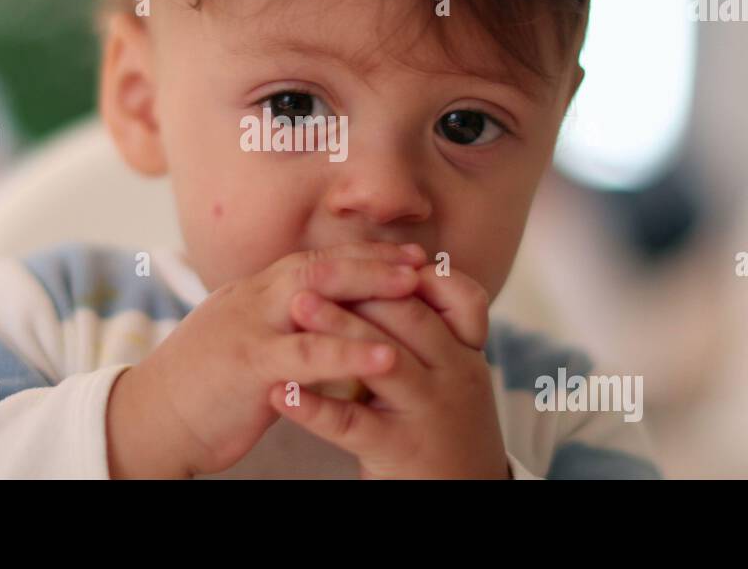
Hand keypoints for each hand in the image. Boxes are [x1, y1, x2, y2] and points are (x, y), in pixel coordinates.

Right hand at [107, 241, 427, 477]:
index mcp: (254, 292)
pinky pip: (305, 353)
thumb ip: (281, 324)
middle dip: (372, 260)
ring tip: (414, 291)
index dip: (362, 254)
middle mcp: (252, 298)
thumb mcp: (244, 340)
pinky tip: (386, 357)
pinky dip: (348, 351)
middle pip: (320, 264)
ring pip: (315, 295)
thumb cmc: (203, 385)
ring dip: (368, 290)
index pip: (315, 260)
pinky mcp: (247, 364)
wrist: (149, 418)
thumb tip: (325, 318)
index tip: (405, 254)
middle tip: (419, 261)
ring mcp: (249, 327)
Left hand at [270, 263, 509, 478]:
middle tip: (310, 275)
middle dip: (358, 289)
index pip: (435, 294)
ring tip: (296, 307)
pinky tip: (282, 393)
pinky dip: (314, 407)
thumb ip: (422, 329)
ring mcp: (428, 410)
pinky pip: (352, 424)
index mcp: (462, 351)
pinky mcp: (400, 448)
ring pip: (384, 362)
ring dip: (338, 330)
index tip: (346, 255)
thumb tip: (389, 269)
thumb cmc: (440, 421)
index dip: (389, 272)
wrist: (465, 491)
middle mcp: (453, 374)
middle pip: (406, 317)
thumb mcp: (447, 372)